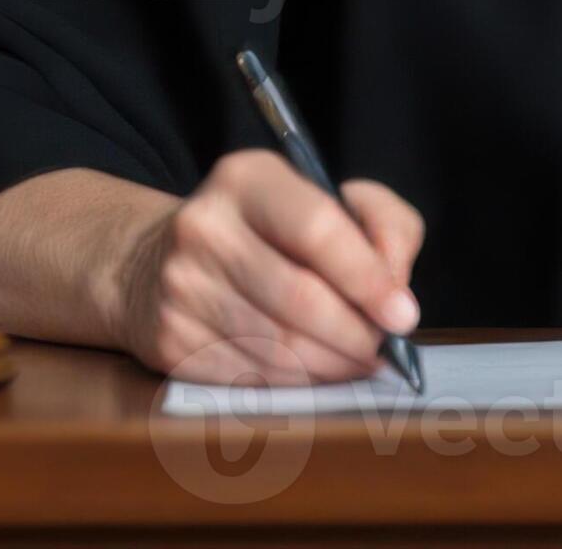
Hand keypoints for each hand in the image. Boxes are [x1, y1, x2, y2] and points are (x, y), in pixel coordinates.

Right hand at [114, 149, 424, 383]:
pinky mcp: (170, 341)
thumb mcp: (326, 197)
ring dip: (332, 366)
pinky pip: (250, 377)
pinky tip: (316, 373)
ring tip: (357, 362)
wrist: (158, 262)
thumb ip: (380, 223)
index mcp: (247, 178)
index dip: (367, 278)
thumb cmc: (269, 231)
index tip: (402, 314)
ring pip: (277, 347)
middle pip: (299, 298)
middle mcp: (205, 228)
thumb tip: (396, 285)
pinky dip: (296, 384)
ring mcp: (181, 287)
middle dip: (356, 334)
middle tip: (383, 348)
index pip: (317, 229)